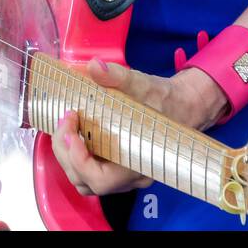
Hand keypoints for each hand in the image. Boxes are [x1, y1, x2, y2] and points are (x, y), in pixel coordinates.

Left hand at [51, 56, 231, 196]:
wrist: (181, 106)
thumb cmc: (164, 99)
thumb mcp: (142, 83)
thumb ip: (118, 76)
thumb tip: (95, 66)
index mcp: (138, 162)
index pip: (100, 180)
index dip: (78, 159)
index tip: (71, 128)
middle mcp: (130, 176)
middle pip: (85, 181)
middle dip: (66, 152)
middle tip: (66, 119)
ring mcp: (124, 175)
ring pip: (84, 179)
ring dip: (67, 155)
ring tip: (67, 125)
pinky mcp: (117, 167)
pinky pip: (89, 170)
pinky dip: (75, 154)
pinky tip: (75, 130)